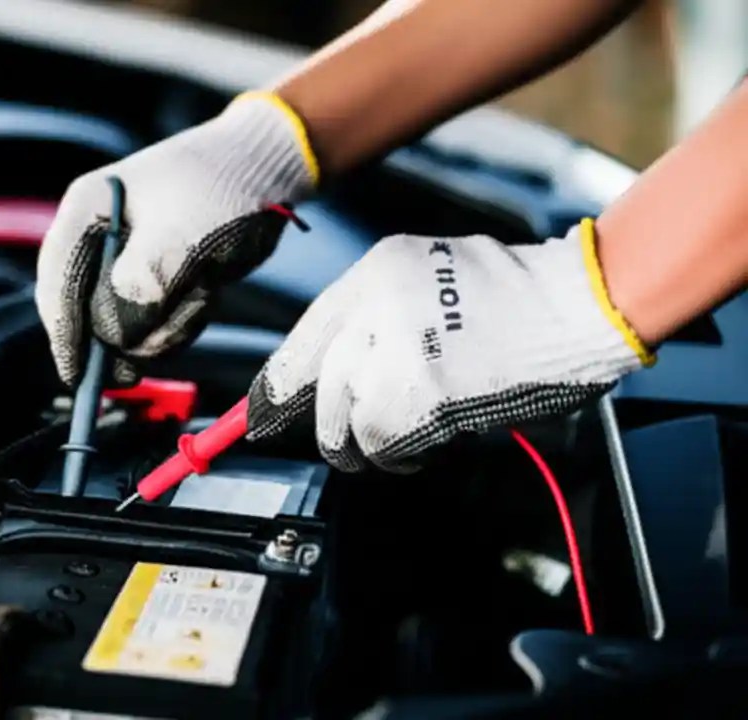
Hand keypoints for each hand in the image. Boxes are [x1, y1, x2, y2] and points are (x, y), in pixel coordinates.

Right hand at [35, 92, 318, 385]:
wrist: (265, 172)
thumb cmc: (221, 188)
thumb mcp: (180, 238)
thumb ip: (141, 287)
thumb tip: (114, 336)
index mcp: (88, 211)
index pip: (58, 280)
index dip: (63, 331)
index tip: (76, 374)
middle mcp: (100, 240)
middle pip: (89, 313)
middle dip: (130, 331)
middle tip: (161, 337)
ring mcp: (129, 263)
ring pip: (129, 327)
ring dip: (168, 323)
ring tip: (201, 288)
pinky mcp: (157, 282)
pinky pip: (158, 325)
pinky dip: (184, 320)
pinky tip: (206, 291)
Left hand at [247, 219, 655, 471]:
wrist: (584, 303)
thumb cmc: (522, 301)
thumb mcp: (433, 284)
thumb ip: (382, 321)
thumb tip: (332, 380)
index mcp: (377, 271)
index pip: (307, 334)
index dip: (282, 382)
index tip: (259, 413)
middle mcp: (375, 302)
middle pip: (312, 381)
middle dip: (321, 423)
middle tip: (339, 445)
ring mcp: (395, 346)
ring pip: (341, 418)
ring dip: (366, 444)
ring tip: (403, 440)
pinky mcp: (419, 390)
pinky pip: (380, 442)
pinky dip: (398, 455)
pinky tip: (427, 446)